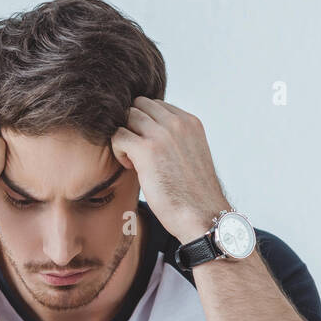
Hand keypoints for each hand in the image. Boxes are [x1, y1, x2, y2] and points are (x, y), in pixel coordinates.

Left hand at [110, 97, 229, 241]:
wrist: (202, 216)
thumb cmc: (193, 194)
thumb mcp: (190, 154)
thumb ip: (175, 139)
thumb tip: (148, 134)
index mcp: (190, 122)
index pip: (155, 104)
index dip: (144, 123)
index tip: (148, 146)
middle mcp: (177, 123)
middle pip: (138, 106)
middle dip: (132, 126)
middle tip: (136, 152)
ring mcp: (162, 134)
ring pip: (127, 118)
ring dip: (125, 137)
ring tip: (133, 160)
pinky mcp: (147, 150)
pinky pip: (118, 135)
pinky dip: (118, 150)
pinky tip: (130, 167)